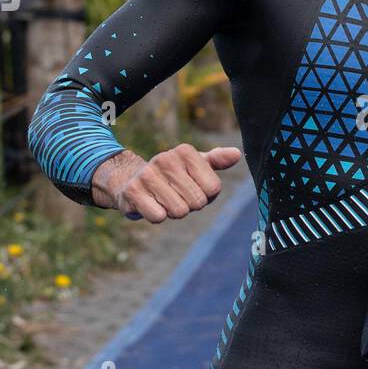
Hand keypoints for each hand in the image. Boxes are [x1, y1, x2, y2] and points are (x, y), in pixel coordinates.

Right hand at [93, 144, 241, 221]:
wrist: (130, 179)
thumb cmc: (172, 175)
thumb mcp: (195, 164)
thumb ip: (217, 160)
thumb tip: (237, 154)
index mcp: (185, 151)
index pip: (213, 189)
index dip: (207, 196)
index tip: (193, 188)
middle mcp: (166, 158)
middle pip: (198, 202)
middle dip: (190, 205)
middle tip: (177, 195)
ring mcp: (147, 174)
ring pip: (179, 211)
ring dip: (173, 212)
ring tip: (163, 199)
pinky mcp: (132, 192)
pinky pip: (158, 217)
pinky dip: (157, 216)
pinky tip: (150, 204)